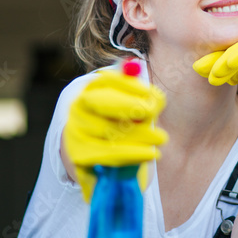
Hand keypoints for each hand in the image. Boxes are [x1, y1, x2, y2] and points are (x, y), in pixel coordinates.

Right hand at [64, 68, 167, 200]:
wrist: (96, 157)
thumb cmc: (121, 126)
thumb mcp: (134, 111)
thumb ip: (145, 101)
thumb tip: (157, 99)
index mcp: (93, 89)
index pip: (108, 80)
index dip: (130, 85)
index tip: (151, 92)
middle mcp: (79, 106)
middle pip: (101, 102)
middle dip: (130, 105)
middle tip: (152, 111)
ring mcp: (76, 130)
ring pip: (110, 131)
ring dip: (139, 134)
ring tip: (161, 138)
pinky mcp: (80, 154)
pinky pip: (109, 153)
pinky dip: (133, 153)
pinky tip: (151, 153)